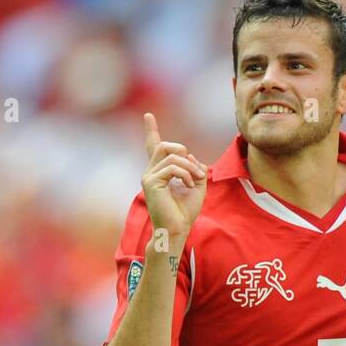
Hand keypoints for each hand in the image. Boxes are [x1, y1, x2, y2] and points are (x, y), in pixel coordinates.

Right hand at [141, 112, 206, 238]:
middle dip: (183, 152)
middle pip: (164, 146)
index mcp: (160, 172)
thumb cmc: (185, 212)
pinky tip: (189, 185)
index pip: (153, 147)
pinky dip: (185, 173)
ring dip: (189, 165)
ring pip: (170, 155)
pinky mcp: (151, 182)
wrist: (177, 230)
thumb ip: (195, 169)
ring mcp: (148, 177)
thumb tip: (191, 157)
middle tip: (197, 170)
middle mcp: (151, 172)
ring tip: (196, 179)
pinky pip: (171, 167)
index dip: (151, 131)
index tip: (148, 116)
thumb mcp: (197, 186)